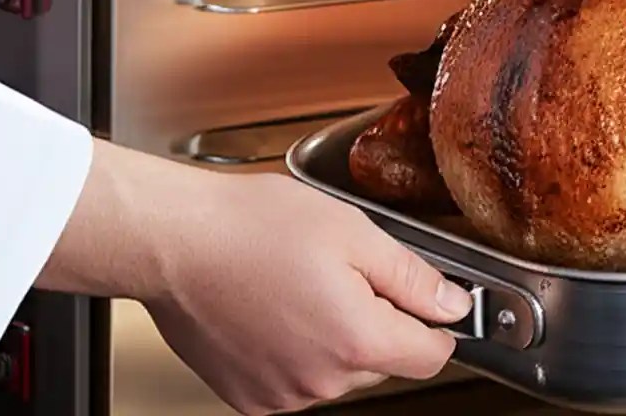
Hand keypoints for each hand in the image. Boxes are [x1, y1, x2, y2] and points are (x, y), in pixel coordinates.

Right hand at [38, 140, 472, 414]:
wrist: (173, 240)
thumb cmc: (249, 227)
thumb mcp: (354, 231)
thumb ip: (413, 276)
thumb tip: (453, 303)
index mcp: (356, 339)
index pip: (431, 356)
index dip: (436, 323)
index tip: (427, 300)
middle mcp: (322, 380)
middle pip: (383, 362)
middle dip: (377, 320)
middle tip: (343, 271)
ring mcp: (283, 395)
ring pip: (339, 372)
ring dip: (334, 336)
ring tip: (300, 284)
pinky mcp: (250, 398)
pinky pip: (296, 379)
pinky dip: (296, 350)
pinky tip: (275, 309)